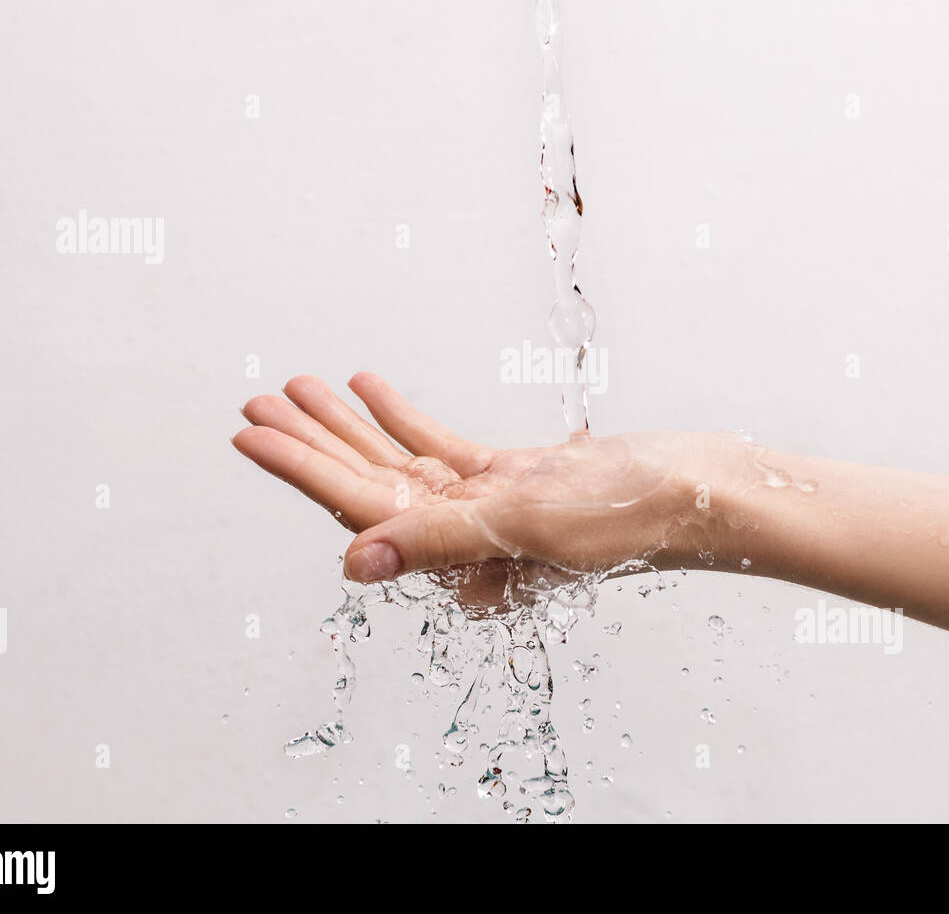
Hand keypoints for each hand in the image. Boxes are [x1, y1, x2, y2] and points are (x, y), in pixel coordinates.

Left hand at [232, 373, 734, 588]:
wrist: (697, 491)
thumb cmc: (626, 517)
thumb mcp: (526, 525)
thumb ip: (438, 541)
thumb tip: (354, 565)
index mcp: (457, 555)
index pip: (359, 506)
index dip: (300, 467)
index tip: (250, 431)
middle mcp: (462, 537)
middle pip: (368, 483)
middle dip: (310, 441)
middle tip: (256, 401)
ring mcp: (486, 507)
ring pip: (400, 461)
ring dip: (350, 424)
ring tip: (299, 384)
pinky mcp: (512, 479)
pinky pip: (442, 446)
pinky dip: (404, 417)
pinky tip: (369, 385)